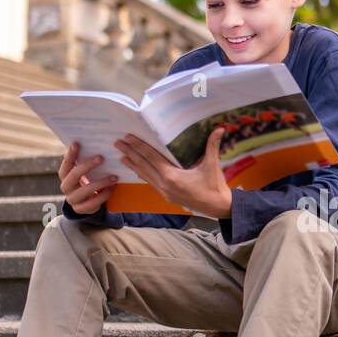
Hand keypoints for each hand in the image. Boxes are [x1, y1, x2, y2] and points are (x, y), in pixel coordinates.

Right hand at [58, 142, 117, 214]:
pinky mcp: (81, 209)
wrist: (84, 203)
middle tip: (101, 158)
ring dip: (101, 182)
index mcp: (64, 176)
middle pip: (74, 175)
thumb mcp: (83, 173)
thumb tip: (94, 145)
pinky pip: (93, 202)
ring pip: (85, 190)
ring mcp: (72, 199)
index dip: (70, 155)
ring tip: (114, 177)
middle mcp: (66, 187)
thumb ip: (84, 162)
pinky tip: (112, 188)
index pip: (65, 164)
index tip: (77, 144)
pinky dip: (104, 195)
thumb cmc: (85, 182)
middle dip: (88, 166)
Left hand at [114, 127, 233, 217]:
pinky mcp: (167, 196)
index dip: (139, 146)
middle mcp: (164, 184)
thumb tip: (220, 128)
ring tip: (122, 156)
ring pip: (145, 175)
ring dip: (134, 165)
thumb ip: (212, 146)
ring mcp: (165, 192)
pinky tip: (137, 171)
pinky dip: (143, 174)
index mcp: (172, 176)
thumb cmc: (215, 186)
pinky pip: (151, 182)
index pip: (151, 157)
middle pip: (144, 166)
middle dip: (130, 153)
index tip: (128, 138)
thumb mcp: (212, 165)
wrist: (218, 207)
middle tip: (117, 143)